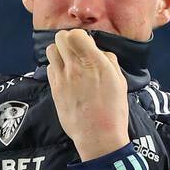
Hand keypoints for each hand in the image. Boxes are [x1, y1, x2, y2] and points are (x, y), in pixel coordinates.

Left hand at [45, 28, 129, 160]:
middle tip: (75, 51)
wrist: (98, 135)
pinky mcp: (54, 90)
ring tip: (68, 63)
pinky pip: (50, 68)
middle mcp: (75, 67)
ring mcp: (62, 78)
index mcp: (95, 63)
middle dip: (68, 41)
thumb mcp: (119, 81)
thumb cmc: (113, 110)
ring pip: (51, 51)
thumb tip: (99, 52)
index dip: (80, 37)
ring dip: (59, 53)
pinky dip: (56, 68)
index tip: (86, 45)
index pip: (76, 34)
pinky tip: (65, 77)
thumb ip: (109, 61)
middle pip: (60, 38)